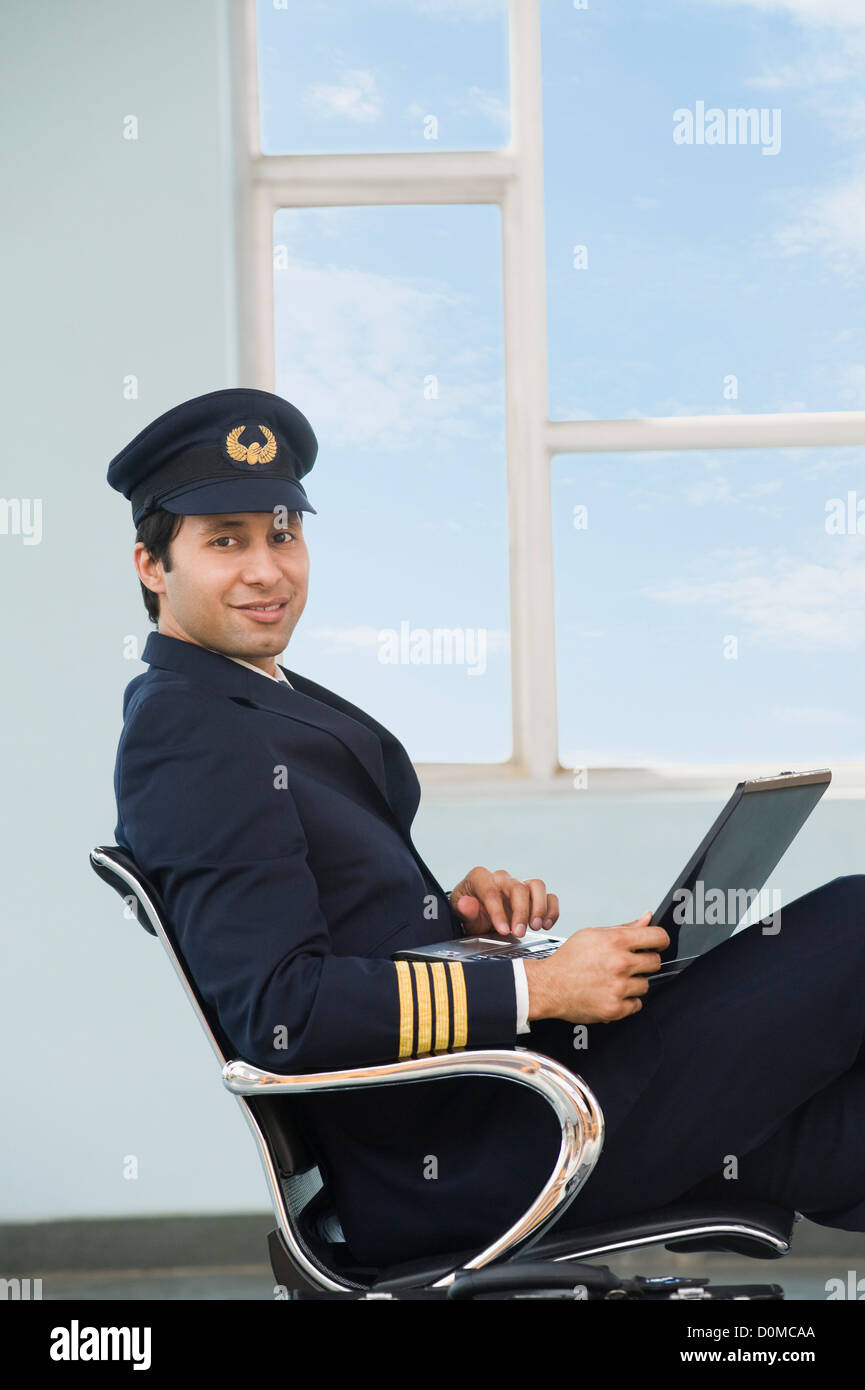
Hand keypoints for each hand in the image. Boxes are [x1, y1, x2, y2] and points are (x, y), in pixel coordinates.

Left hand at [449, 866, 558, 938]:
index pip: (491, 891)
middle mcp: (501, 878)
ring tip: (536, 927)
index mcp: (480, 878)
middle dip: (520, 912)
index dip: (498, 911)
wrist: (478, 919)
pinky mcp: (533, 896)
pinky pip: (549, 897)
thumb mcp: (461, 915)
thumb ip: (465, 909)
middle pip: (518, 887)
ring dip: (539, 907)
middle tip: (519, 933)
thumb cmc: (469, 915)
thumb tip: (467, 903)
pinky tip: (546, 925)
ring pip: (537, 886)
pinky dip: (551, 910)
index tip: (503, 930)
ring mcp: (519, 886)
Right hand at [523, 912, 670, 1023]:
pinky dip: (627, 1001)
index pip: (658, 937)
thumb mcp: (593, 934)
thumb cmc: (568, 960)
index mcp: (616, 941)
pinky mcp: (615, 1008)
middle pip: (655, 962)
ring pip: (646, 985)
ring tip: (615, 980)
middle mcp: (620, 963)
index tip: (658, 944)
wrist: (549, 986)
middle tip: (629, 964)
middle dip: (644, 962)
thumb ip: (624, 927)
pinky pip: (637, 1004)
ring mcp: (618, 987)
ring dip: (634, 983)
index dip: (660, 940)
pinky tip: (613, 993)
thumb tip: (646, 918)